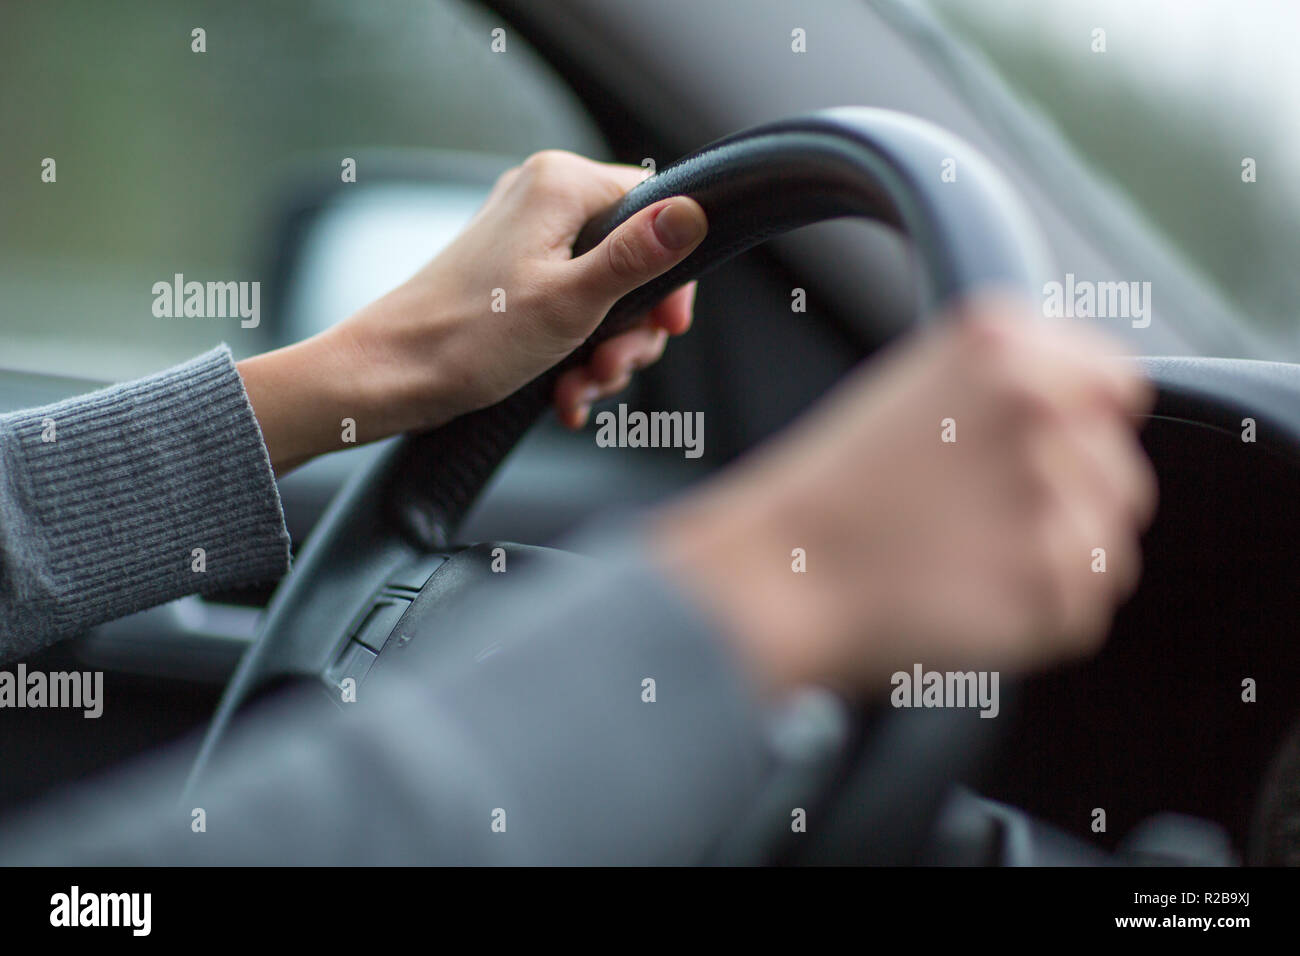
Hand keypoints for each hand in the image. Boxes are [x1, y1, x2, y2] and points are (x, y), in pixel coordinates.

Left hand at [239, 150, 706, 472]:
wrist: (388, 377)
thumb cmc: (466, 339)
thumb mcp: (572, 302)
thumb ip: (638, 256)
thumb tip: (695, 212)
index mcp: (559, 185)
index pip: (657, 206)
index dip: (672, 273)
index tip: (667, 325)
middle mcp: (542, 200)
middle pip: (633, 258)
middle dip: (631, 328)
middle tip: (612, 368)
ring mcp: (525, 239)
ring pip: (604, 293)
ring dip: (604, 351)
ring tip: (581, 388)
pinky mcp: (512, 278)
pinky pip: (569, 309)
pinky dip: (574, 353)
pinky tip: (564, 394)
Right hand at [651, 294, 1156, 695]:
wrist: (782, 573)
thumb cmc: (835, 489)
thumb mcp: (916, 386)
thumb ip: (1016, 383)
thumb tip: (1100, 415)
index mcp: (1002, 344)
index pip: (1115, 383)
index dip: (1080, 428)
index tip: (1032, 461)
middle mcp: (1038, 407)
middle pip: (1117, 472)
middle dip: (1065, 503)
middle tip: (976, 523)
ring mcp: (1051, 496)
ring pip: (1107, 541)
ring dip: (1053, 561)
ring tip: (966, 560)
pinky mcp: (1051, 583)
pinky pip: (1084, 604)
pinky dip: (1037, 615)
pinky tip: (968, 595)